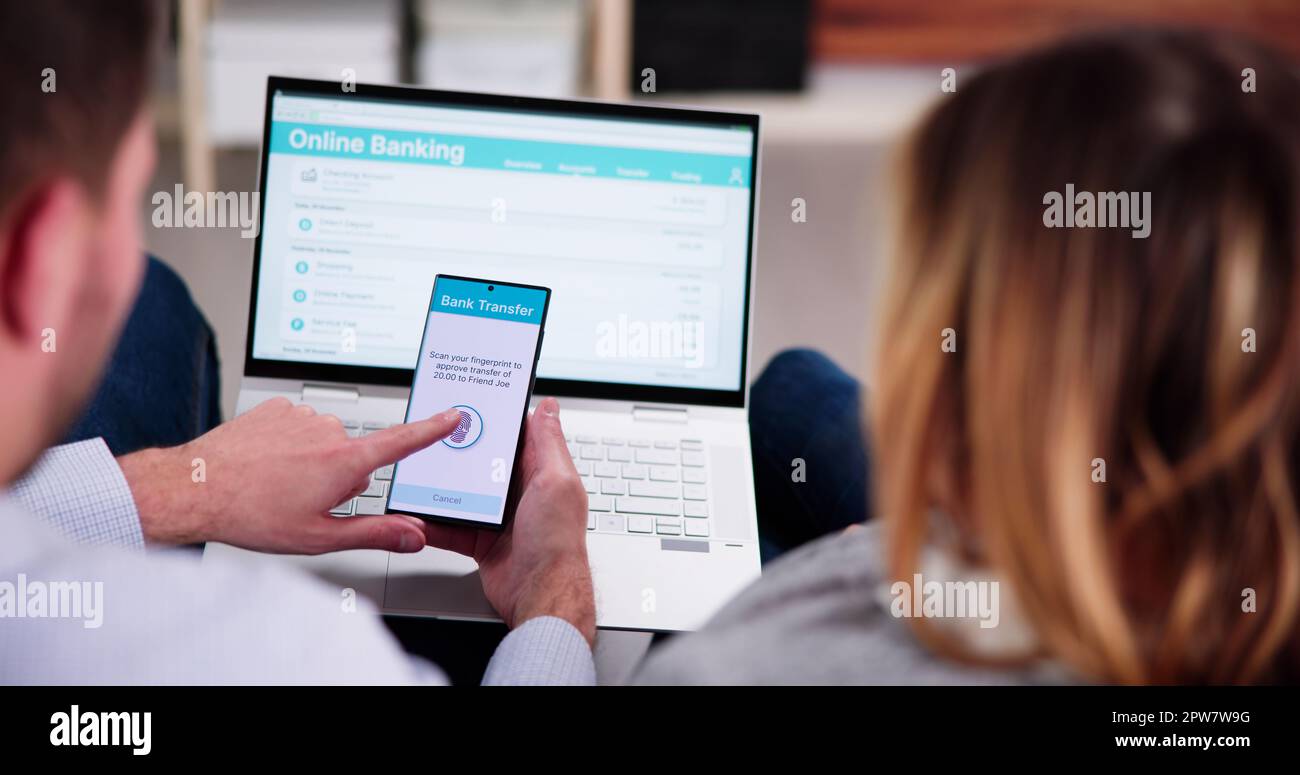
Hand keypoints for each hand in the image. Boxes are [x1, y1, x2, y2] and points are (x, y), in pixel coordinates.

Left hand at [118, 397, 463, 553]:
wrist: (197, 488)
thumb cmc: (252, 514)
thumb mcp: (321, 536)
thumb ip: (376, 533)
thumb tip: (415, 535)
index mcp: (346, 463)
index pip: (403, 442)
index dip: (432, 429)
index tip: (452, 415)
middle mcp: (329, 432)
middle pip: (355, 455)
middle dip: (340, 476)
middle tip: (305, 500)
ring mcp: (302, 418)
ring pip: (325, 442)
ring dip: (311, 461)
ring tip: (278, 483)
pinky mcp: (278, 408)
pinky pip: (298, 427)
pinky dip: (288, 444)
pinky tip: (266, 464)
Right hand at [422, 397, 594, 644]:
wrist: (540, 595)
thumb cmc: (557, 542)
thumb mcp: (555, 481)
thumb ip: (548, 443)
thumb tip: (549, 408)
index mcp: (542, 474)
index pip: (518, 439)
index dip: (499, 423)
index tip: (475, 407)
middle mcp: (522, 495)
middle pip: (485, 465)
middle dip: (462, 455)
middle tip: (435, 441)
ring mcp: (500, 519)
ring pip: (464, 496)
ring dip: (443, 490)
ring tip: (420, 476)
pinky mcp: (482, 542)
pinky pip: (452, 528)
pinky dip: (434, 524)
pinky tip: (418, 516)